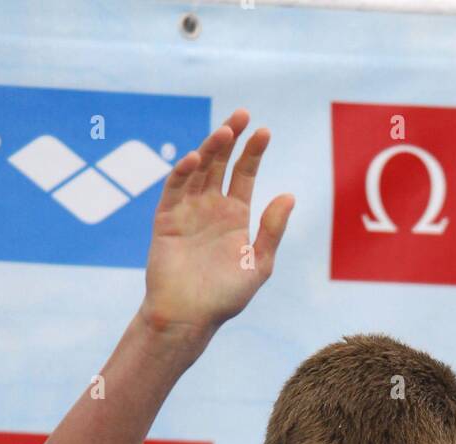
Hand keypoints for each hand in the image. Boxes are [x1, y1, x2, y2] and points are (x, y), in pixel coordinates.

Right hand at [140, 107, 294, 341]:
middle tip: (242, 114)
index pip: (244, 174)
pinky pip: (174, 189)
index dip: (253, 152)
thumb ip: (272, 230)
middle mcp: (211, 207)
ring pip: (198, 170)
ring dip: (210, 149)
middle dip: (230, 137)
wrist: (190, 316)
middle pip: (220, 163)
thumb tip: (289, 195)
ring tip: (225, 131)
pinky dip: (182, 172)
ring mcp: (187, 210)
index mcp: (234, 215)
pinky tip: (195, 159)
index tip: (265, 132)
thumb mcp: (258, 263)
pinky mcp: (166, 219)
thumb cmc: (226, 296)